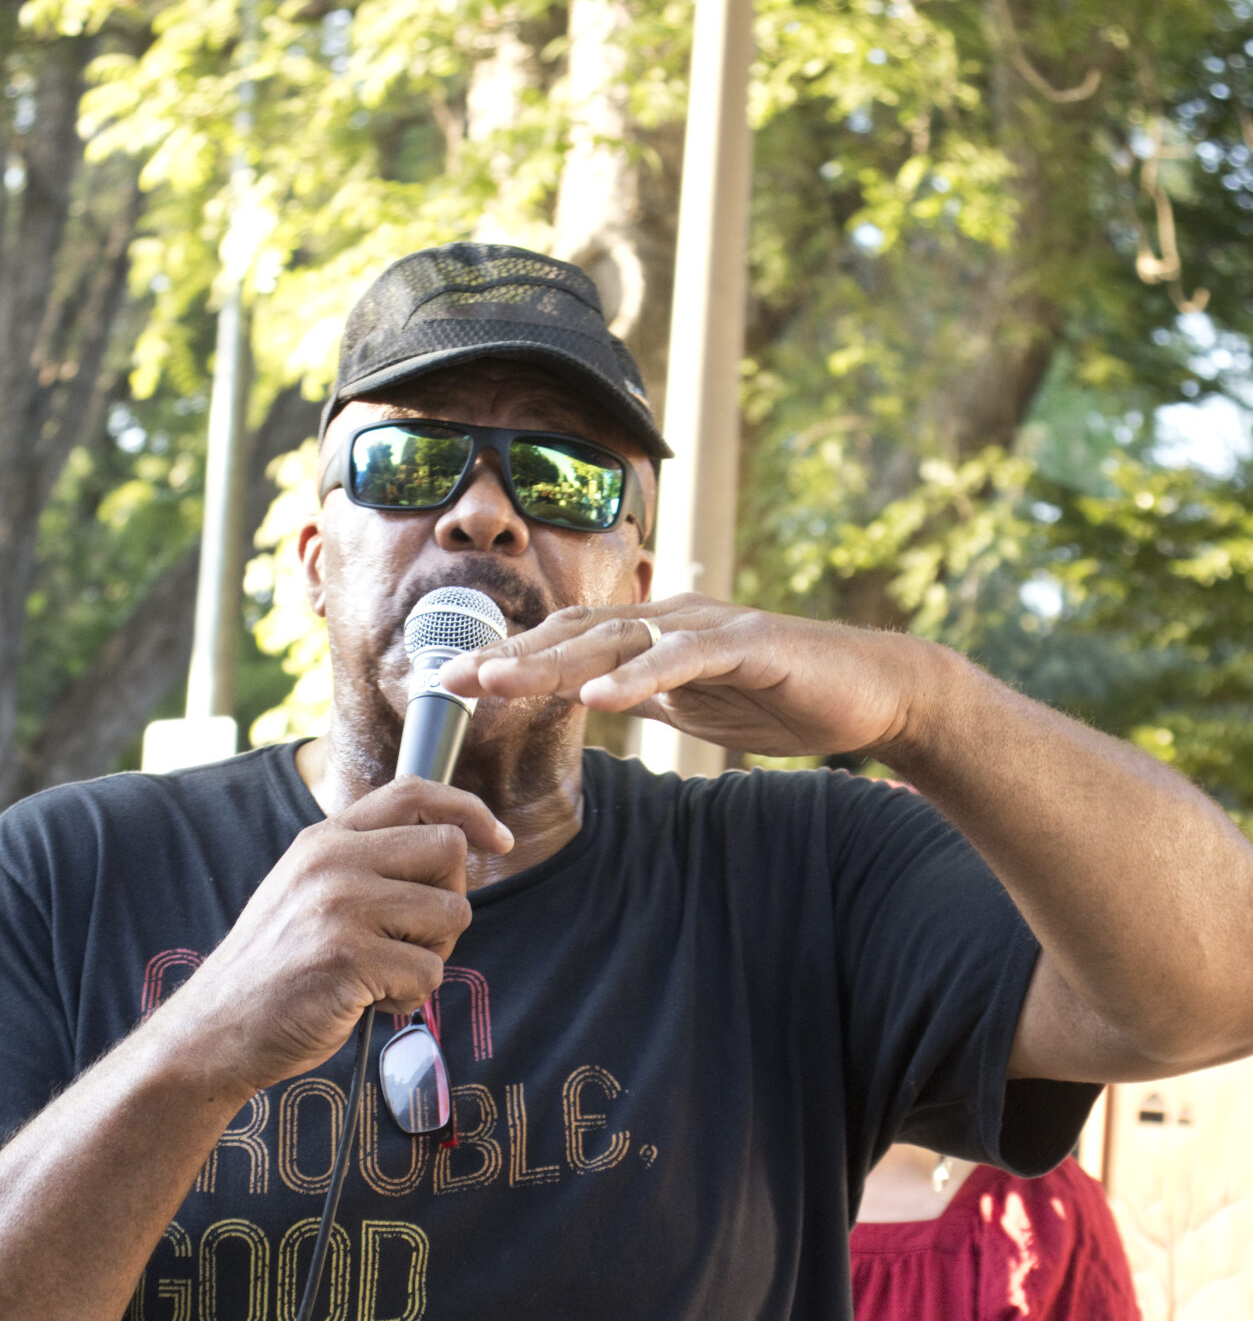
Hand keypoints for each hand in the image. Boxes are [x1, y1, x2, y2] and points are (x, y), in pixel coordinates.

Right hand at [152, 776, 512, 1095]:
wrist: (218, 1029)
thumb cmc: (276, 969)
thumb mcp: (307, 890)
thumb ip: (365, 863)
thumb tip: (450, 849)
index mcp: (325, 838)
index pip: (415, 792)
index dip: (469, 811)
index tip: (499, 840)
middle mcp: (333, 861)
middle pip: (449, 851)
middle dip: (449, 900)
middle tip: (413, 938)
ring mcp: (341, 907)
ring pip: (451, 914)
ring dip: (430, 955)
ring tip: (381, 973)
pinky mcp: (350, 958)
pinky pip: (429, 972)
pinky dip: (409, 998)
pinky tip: (366, 1001)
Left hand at [438, 594, 951, 760]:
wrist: (870, 693)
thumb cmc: (783, 696)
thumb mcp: (693, 703)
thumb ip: (644, 693)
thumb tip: (592, 698)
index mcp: (654, 633)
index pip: (567, 640)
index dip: (509, 658)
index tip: (451, 684)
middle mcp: (672, 617)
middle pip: (576, 633)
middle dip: (509, 658)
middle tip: (450, 681)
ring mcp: (710, 627)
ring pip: (617, 639)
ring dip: (554, 663)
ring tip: (500, 684)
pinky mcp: (750, 646)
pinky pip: (684, 660)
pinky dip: (640, 676)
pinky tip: (600, 696)